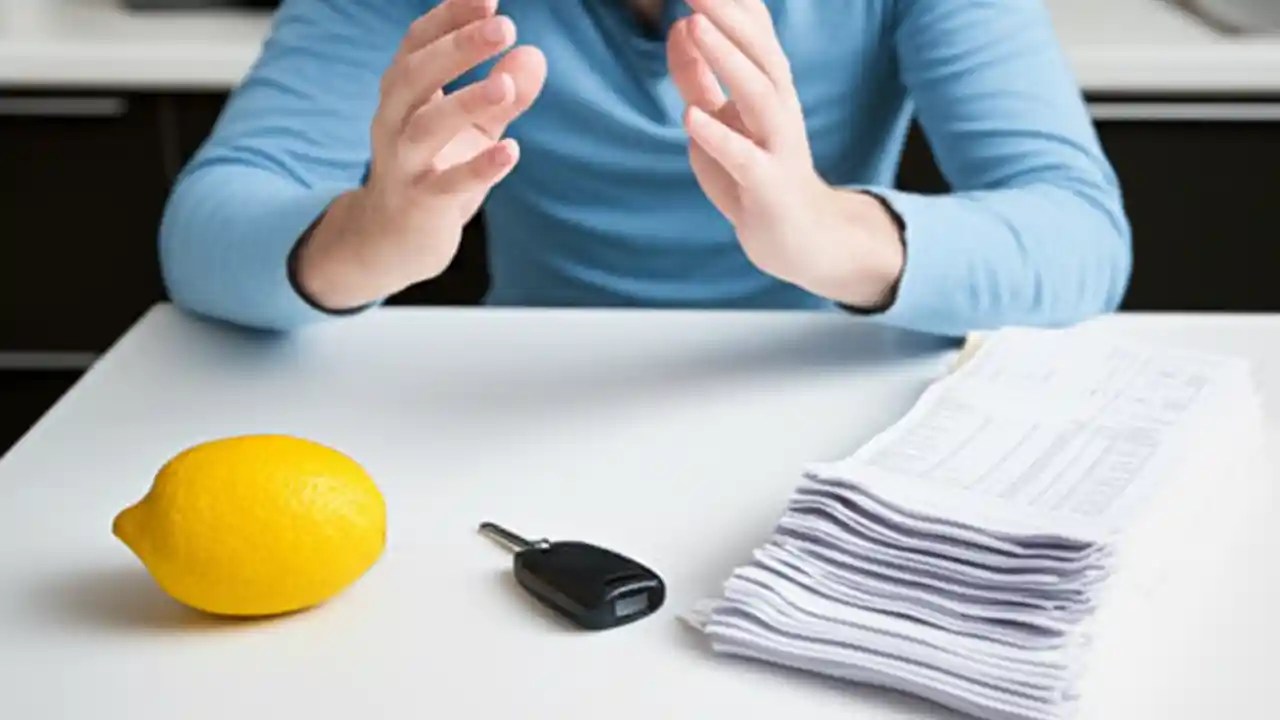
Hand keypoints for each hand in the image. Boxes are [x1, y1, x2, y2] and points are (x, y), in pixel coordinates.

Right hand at [297, 0, 546, 310]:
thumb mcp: (474, 128)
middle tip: (504, 26)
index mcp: (404, 92)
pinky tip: (511, 152)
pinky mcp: (419, 204)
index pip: (419, 43)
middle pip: (416, 74)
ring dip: (467, 102)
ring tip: (506, 86)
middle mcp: (394, 121)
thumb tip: (534, 55)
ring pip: (426, 127)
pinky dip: (477, 168)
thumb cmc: (435, 169)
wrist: (394, 239)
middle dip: (458, 47)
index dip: (450, 17)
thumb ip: (503, 93)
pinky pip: (446, 185)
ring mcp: (403, 164)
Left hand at [668, 0, 904, 308]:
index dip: (728, 1)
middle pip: (758, 51)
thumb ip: (697, 76)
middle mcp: (779, 106)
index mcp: (767, 85)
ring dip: (727, 58)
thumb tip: (680, 26)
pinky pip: (745, 158)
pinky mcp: (768, 185)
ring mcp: (777, 145)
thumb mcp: (716, 118)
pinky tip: (692, 117)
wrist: (796, 237)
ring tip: (695, 25)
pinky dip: (720, 136)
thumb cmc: (752, 173)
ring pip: (758, 93)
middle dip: (727, 14)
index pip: (752, 30)